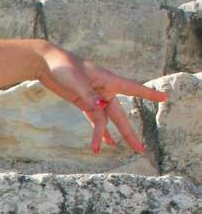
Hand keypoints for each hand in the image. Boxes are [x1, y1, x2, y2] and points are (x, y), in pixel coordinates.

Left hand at [35, 45, 168, 157]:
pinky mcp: (83, 101)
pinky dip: (98, 131)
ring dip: (105, 135)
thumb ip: (89, 94)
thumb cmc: (63, 66)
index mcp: (108, 80)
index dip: (149, 94)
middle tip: (140, 148)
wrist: (46, 63)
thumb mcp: (76, 81)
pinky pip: (94, 119)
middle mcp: (104, 90)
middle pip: (119, 115)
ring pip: (105, 120)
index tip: (165, 99)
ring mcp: (94, 97)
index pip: (133, 89)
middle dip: (128, 132)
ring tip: (108, 150)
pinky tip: (103, 143)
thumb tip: (101, 106)